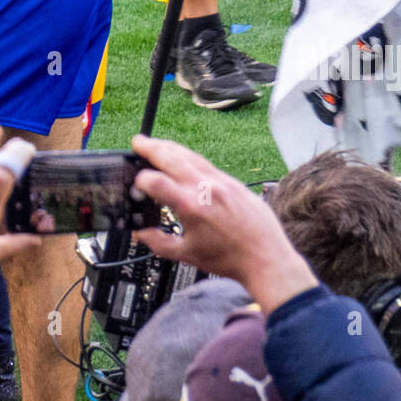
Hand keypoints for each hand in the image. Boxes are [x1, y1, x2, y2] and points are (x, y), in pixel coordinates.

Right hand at [130, 134, 316, 313]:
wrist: (265, 256)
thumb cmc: (229, 258)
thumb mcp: (187, 254)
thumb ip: (159, 243)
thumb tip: (141, 233)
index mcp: (191, 206)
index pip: (157, 182)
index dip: (140, 180)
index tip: (135, 183)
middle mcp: (205, 188)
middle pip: (172, 157)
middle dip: (151, 147)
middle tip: (138, 142)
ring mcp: (220, 181)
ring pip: (190, 156)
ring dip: (170, 147)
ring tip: (156, 144)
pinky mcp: (232, 181)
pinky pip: (206, 163)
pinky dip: (190, 157)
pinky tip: (183, 159)